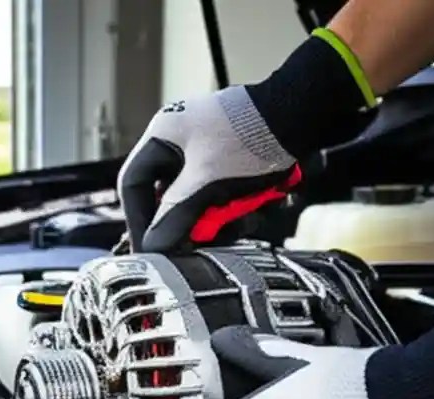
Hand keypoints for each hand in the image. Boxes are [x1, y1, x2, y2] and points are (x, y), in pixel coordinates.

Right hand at [117, 31, 378, 253]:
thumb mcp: (205, 182)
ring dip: (211, 218)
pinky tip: (247, 215)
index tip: (148, 248)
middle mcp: (179, 141)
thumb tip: (153, 247)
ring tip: (232, 225)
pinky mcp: (230, 161)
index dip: (137, 219)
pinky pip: (218, 196)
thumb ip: (175, 216)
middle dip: (183, 221)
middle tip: (194, 243)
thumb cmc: (249, 137)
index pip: (133, 184)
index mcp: (163, 135)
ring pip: (194, 199)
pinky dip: (229, 210)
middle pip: (165, 195)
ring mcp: (206, 150)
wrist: (300, 115)